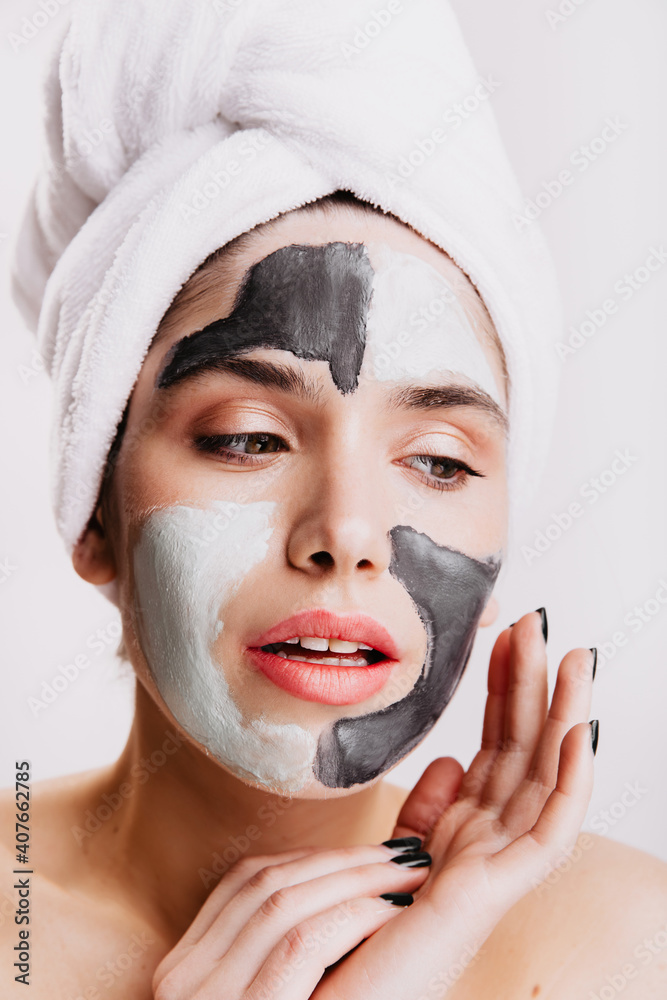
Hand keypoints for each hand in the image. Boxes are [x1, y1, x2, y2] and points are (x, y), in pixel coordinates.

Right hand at [152, 841, 431, 998]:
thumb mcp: (261, 996)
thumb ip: (275, 953)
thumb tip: (343, 889)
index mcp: (186, 968)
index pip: (247, 881)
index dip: (312, 858)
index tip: (365, 852)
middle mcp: (182, 980)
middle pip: (268, 883)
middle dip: (343, 860)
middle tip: (404, 853)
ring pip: (284, 903)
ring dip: (356, 878)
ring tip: (409, 874)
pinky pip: (300, 943)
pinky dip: (351, 916)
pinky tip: (392, 911)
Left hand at [316, 609, 596, 997]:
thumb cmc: (360, 934)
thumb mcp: (396, 850)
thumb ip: (427, 808)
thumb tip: (449, 758)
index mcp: (463, 831)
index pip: (493, 743)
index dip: (502, 688)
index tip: (504, 633)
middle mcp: (487, 843)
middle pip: (521, 749)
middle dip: (535, 685)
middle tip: (541, 623)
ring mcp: (495, 868)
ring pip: (546, 778)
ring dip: (566, 716)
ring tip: (577, 660)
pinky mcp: (494, 893)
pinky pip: (548, 832)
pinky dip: (570, 782)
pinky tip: (580, 733)